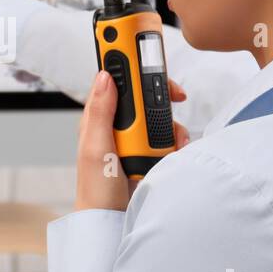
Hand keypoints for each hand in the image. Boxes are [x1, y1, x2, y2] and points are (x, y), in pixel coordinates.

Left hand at [75, 72, 191, 212]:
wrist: (111, 221)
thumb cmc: (96, 188)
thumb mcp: (96, 148)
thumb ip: (101, 112)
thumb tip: (104, 77)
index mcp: (99, 118)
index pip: (114, 80)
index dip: (128, 63)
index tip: (142, 50)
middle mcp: (116, 124)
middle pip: (143, 94)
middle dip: (161, 95)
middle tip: (176, 97)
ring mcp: (133, 138)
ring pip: (159, 115)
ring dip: (171, 124)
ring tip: (173, 140)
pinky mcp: (147, 151)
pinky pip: (167, 136)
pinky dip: (175, 140)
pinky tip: (175, 150)